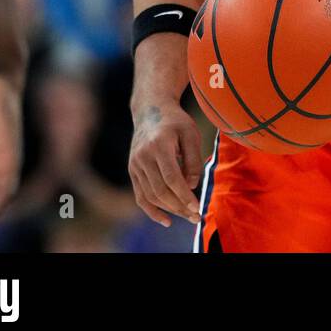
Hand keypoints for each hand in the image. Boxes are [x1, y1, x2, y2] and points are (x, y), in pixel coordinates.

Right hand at [128, 97, 202, 226]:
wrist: (151, 110)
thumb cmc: (176, 121)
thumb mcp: (191, 133)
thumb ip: (193, 159)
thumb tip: (191, 185)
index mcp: (159, 145)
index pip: (171, 178)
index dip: (184, 195)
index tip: (197, 208)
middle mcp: (143, 157)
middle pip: (160, 190)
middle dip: (179, 207)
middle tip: (196, 217)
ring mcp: (135, 165)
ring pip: (150, 196)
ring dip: (169, 210)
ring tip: (188, 216)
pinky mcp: (132, 171)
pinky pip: (140, 196)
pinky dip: (152, 210)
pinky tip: (166, 220)